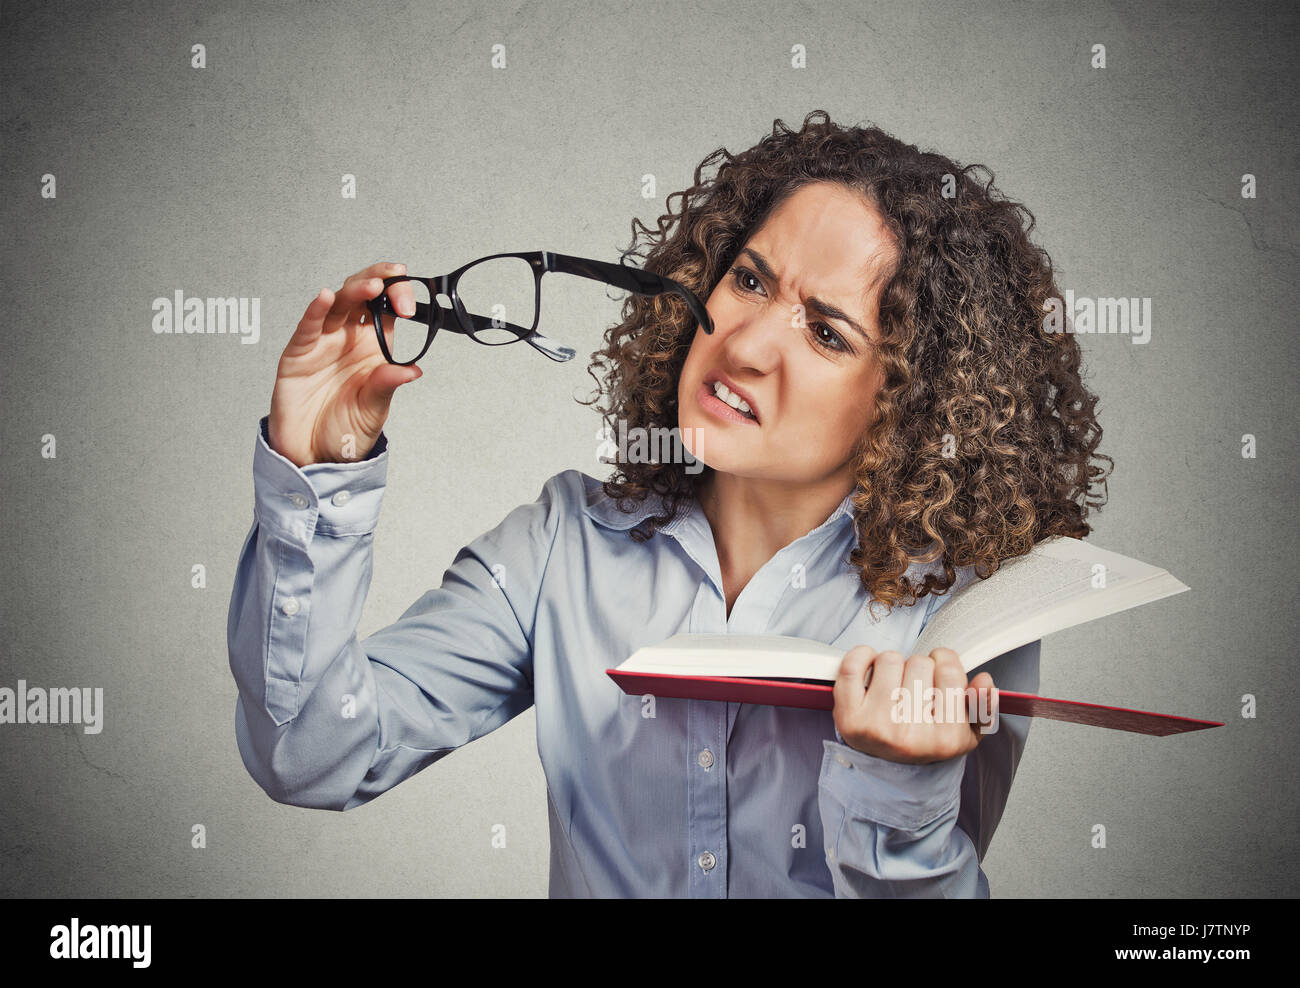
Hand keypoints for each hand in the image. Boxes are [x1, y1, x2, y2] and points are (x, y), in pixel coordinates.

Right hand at [268, 261, 423, 467]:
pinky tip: (325, 297)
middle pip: (363, 296)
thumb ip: (387, 385)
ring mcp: (323, 342)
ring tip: (372, 286)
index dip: (398, 297)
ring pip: (339, 303)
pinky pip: (308, 326)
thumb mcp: (373, 410)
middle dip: (379, 281)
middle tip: (394, 277)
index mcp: (373, 348)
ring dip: (355, 290)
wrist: (313, 456)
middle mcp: (348, 339)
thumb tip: (413, 371)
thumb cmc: (344, 432)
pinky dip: (316, 309)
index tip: (409, 304)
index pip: (388, 309)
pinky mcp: (299, 352)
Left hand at [831, 645, 996, 764]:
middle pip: (920, 663)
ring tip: (895, 684)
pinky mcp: (848, 716)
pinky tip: (871, 666)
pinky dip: (862, 656)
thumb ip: (983, 704)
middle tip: (916, 684)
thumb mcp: (967, 731)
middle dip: (920, 667)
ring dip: (894, 665)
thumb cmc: (927, 741)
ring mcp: (876, 725)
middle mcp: (910, 734)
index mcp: (946, 738)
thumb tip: (983, 679)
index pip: (950, 671)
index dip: (946, 661)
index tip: (940, 669)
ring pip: (890, 659)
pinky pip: (853, 666)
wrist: (889, 769)